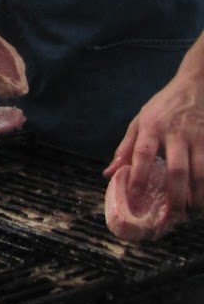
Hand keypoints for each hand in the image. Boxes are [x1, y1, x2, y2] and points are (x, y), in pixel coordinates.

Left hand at [106, 69, 203, 216]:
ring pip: (200, 173)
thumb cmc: (163, 107)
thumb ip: (125, 148)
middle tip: (170, 218)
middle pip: (177, 170)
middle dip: (175, 197)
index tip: (134, 197)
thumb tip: (109, 174)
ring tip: (189, 214)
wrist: (197, 85)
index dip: (138, 176)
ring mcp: (198, 138)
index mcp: (151, 127)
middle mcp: (175, 134)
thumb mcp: (139, 121)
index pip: (142, 154)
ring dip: (197, 197)